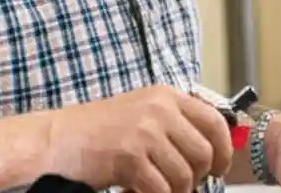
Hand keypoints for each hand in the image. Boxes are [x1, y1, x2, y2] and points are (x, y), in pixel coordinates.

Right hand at [44, 85, 234, 192]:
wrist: (57, 140)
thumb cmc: (97, 131)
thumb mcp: (141, 113)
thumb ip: (174, 123)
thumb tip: (212, 150)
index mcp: (165, 96)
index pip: (214, 122)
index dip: (223, 151)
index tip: (217, 168)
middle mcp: (158, 109)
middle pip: (204, 154)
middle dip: (195, 177)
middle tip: (177, 183)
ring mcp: (144, 132)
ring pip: (185, 177)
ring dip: (172, 190)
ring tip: (151, 186)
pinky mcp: (130, 156)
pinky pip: (162, 190)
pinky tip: (134, 190)